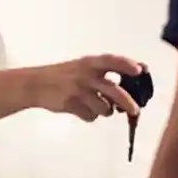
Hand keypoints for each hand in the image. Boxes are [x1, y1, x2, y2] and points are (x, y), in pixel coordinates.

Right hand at [27, 54, 142, 120]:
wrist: (36, 84)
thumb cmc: (65, 75)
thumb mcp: (83, 65)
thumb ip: (105, 71)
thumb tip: (136, 73)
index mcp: (89, 62)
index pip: (111, 60)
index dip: (126, 64)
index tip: (141, 70)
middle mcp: (85, 75)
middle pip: (113, 91)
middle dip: (127, 103)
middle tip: (136, 111)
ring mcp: (78, 91)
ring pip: (104, 108)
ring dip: (104, 110)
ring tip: (95, 105)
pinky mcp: (71, 105)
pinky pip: (90, 117)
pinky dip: (89, 115)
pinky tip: (80, 108)